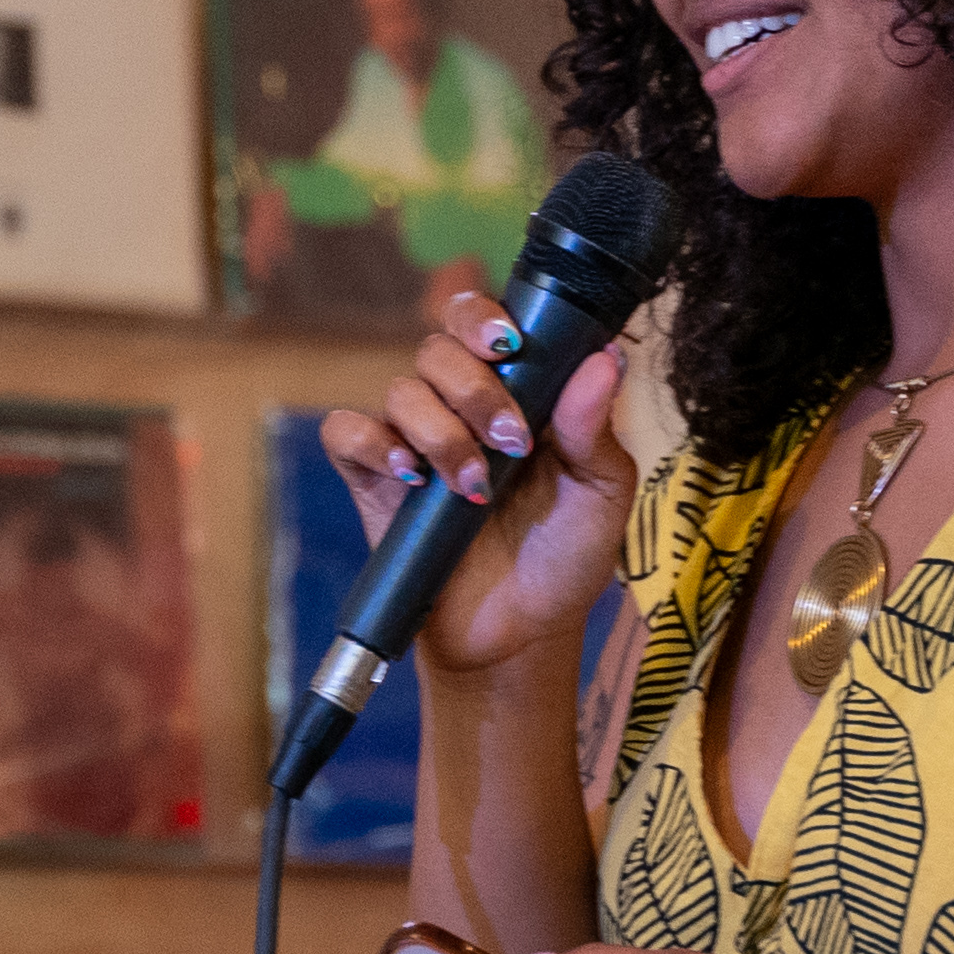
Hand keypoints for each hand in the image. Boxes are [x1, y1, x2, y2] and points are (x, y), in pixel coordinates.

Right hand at [308, 287, 636, 675]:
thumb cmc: (563, 559)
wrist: (518, 635)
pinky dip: (373, 444)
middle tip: (510, 441)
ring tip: (474, 489)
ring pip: (401, 390)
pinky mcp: (373, 479)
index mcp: (515, 392)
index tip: (509, 347)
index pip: (483, 322)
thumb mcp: (600, 497)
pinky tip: (408, 478)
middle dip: (474, 389)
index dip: (484, 318)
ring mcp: (412, 440)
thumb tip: (608, 356)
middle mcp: (458, 406)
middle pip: (438, 349)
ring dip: (440, 434)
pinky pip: (345, 431)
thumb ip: (596, 429)